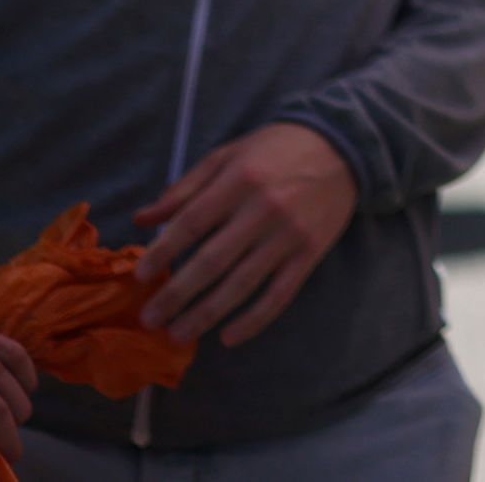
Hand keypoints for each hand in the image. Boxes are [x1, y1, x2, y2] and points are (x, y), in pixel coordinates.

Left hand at [135, 123, 356, 347]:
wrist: (343, 148)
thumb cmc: (276, 149)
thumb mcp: (228, 156)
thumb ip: (185, 188)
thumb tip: (142, 220)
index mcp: (239, 180)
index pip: (191, 223)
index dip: (162, 252)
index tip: (140, 277)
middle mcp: (263, 210)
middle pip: (212, 261)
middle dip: (176, 294)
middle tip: (150, 319)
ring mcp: (289, 235)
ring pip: (242, 284)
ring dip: (206, 314)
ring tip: (178, 334)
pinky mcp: (310, 254)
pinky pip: (279, 295)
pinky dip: (254, 320)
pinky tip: (229, 336)